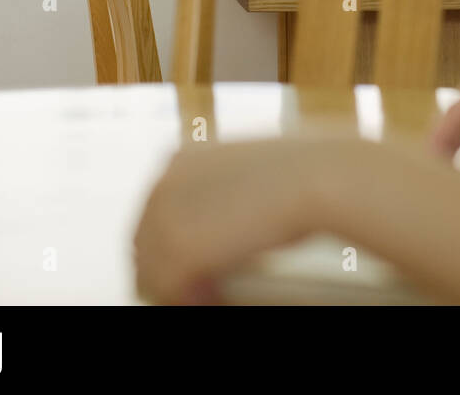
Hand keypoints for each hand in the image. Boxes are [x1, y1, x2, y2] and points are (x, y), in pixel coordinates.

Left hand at [133, 136, 352, 303]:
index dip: (172, 243)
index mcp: (178, 160)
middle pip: (144, 243)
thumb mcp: (250, 172)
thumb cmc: (301, 169)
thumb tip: (226, 222)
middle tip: (201, 286)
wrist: (315, 176)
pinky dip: (190, 300)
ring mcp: (167, 216)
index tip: (195, 262)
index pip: (154, 214)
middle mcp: (163, 184)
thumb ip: (225, 192)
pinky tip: (215, 298)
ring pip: (150, 271)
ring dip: (178, 287)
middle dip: (168, 268)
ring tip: (212, 293)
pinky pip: (168, 290)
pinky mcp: (180, 249)